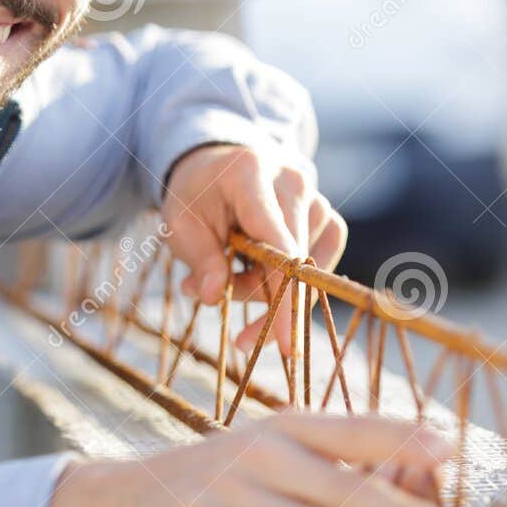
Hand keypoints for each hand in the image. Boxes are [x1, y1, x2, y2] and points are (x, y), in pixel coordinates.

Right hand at [45, 414, 456, 506]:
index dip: (400, 437)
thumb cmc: (216, 485)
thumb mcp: (269, 462)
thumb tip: (411, 486)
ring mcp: (227, 487)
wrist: (120, 501)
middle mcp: (260, 452)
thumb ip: (329, 471)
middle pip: (337, 481)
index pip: (354, 431)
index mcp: (285, 429)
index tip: (447, 448)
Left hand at [160, 142, 345, 352]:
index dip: (284, 299)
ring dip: (269, 290)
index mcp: (252, 175)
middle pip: (296, 263)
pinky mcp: (327, 217)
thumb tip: (214, 297)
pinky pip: (318, 264)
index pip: (279, 247)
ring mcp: (317, 198)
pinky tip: (259, 274)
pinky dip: (289, 281)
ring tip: (230, 279)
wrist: (217, 162)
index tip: (286, 344)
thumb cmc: (195, 193)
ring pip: (308, 269)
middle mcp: (294, 182)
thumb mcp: (179, 222)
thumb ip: (199, 259)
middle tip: (224, 310)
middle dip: (262, 300)